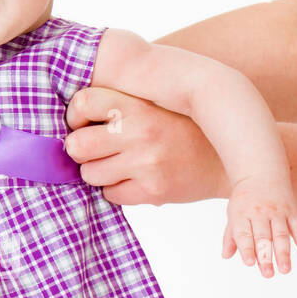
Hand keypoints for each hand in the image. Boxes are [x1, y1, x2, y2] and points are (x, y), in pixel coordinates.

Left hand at [64, 85, 227, 204]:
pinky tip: (133, 178)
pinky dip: (116, 189)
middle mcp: (141, 132)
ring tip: (119, 164)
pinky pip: (110, 195)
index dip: (75, 115)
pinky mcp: (152, 191)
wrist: (224, 158)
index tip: (84, 122)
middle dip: (81, 149)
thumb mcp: (155, 103)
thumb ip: (119, 102)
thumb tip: (72, 113)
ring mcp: (147, 164)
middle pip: (77, 145)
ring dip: (98, 171)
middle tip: (96, 148)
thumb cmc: (182, 128)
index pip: (83, 103)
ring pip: (90, 174)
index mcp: (139, 104)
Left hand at [223, 177, 296, 276]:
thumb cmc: (244, 199)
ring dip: (284, 253)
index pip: (244, 234)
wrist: (261, 171)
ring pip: (281, 234)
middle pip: (263, 237)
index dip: (247, 249)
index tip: (250, 263)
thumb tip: (226, 255)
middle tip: (268, 274)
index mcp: (242, 214)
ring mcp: (277, 212)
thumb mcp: (233, 214)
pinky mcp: (292, 211)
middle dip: (266, 256)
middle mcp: (260, 213)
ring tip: (285, 270)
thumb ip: (231, 236)